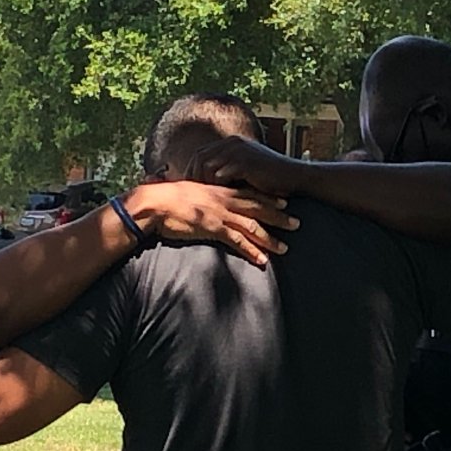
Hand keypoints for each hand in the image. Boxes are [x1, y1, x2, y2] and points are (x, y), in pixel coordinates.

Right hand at [127, 181, 298, 265]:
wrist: (153, 203)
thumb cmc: (165, 198)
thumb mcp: (187, 192)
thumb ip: (200, 196)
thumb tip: (203, 201)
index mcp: (218, 190)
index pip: (249, 193)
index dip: (269, 198)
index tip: (284, 202)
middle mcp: (223, 200)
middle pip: (258, 208)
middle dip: (279, 216)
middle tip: (297, 223)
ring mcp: (219, 214)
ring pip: (252, 225)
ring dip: (271, 237)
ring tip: (286, 248)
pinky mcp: (212, 228)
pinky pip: (237, 241)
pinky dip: (252, 251)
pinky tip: (262, 260)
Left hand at [186, 136, 308, 198]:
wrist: (294, 178)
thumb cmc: (270, 180)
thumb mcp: (245, 171)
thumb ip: (228, 171)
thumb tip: (207, 183)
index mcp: (230, 143)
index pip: (201, 154)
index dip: (192, 171)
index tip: (187, 189)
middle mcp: (232, 142)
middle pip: (199, 158)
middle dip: (192, 177)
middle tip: (189, 196)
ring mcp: (238, 150)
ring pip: (207, 165)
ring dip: (203, 183)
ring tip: (201, 199)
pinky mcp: (244, 161)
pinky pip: (220, 173)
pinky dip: (215, 186)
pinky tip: (214, 199)